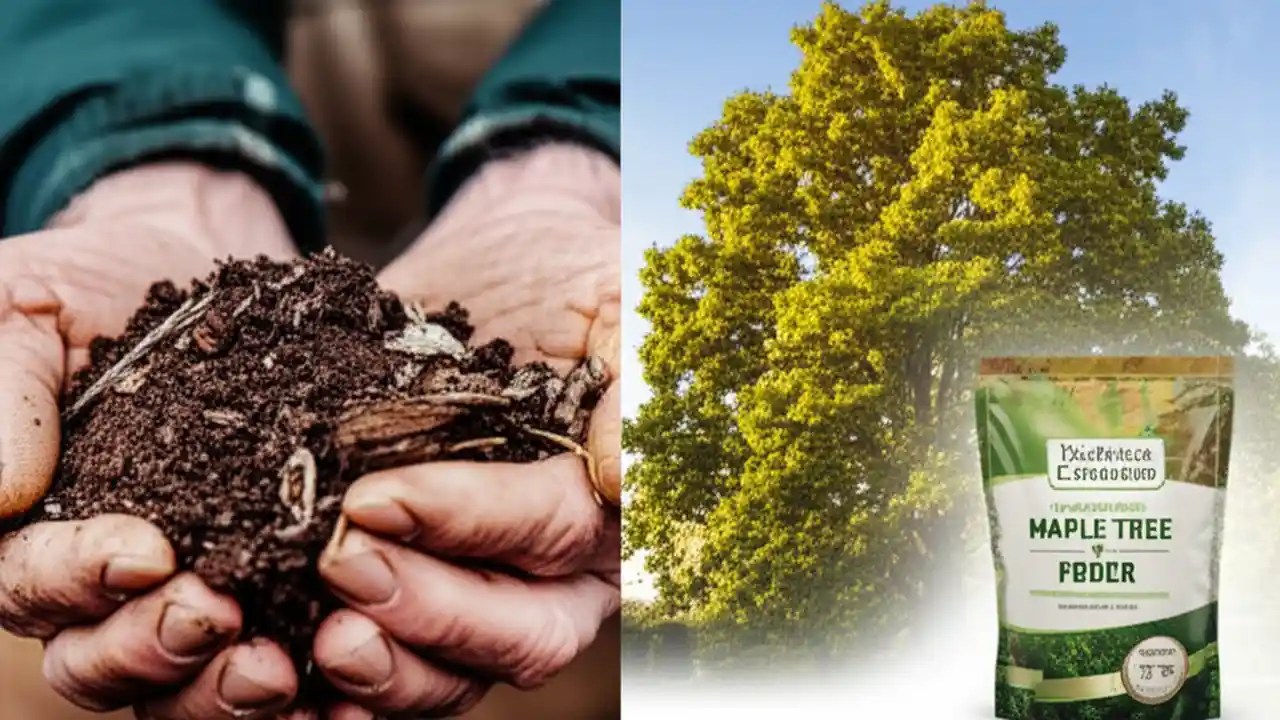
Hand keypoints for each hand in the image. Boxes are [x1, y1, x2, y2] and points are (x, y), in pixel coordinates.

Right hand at [0, 163, 303, 717]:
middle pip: (101, 660)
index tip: (145, 552)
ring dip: (224, 687)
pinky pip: (280, 651)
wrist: (192, 262)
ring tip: (278, 666)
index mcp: (33, 531)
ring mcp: (189, 589)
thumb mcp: (26, 312)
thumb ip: (7, 396)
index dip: (78, 581)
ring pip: (185, 679)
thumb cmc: (88, 289)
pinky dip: (306, 682)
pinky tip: (339, 681)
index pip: (30, 586)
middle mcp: (104, 582)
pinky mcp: (274, 581)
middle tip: (217, 616)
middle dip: (153, 648)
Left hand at [313, 144, 620, 717]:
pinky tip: (281, 667)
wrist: (489, 267)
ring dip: (387, 665)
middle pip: (519, 632)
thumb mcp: (613, 298)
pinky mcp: (411, 591)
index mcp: (616, 505)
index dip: (475, 523)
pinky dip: (341, 681)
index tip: (380, 497)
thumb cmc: (563, 278)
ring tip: (312, 639)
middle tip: (341, 567)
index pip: (557, 535)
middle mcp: (562, 570)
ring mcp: (485, 589)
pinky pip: (390, 659)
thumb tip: (623, 482)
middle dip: (429, 612)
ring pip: (456, 669)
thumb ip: (632, 377)